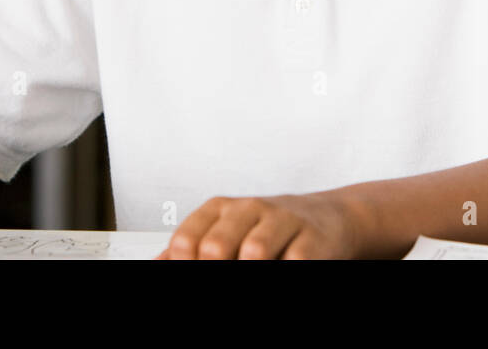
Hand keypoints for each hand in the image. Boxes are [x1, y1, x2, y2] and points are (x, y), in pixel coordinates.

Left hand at [157, 192, 361, 258]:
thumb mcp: (227, 230)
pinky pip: (294, 260)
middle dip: (214, 269)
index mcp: (220, 209)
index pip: (187, 239)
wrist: (329, 217)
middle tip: (221, 278)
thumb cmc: (269, 228)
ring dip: (250, 269)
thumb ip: (191, 247)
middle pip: (216, 245)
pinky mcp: (312, 238)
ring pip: (254, 252)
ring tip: (251, 271)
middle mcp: (249, 210)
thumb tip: (158, 262)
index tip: (189, 272)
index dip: (184, 264)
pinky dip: (283, 267)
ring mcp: (282, 221)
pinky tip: (280, 267)